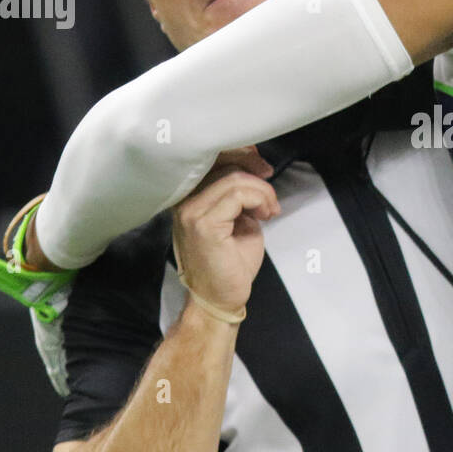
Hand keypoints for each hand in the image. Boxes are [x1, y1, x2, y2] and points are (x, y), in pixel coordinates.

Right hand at [171, 147, 279, 316]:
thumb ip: (238, 191)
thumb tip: (254, 166)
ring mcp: (190, 211)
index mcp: (186, 195)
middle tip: (270, 179)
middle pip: (219, 161)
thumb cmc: (230, 262)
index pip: (209, 157)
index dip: (239, 153)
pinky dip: (259, 199)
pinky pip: (237, 195)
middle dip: (252, 165)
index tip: (262, 166)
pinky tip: (265, 214)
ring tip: (269, 209)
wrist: (221, 299)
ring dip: (261, 190)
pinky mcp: (203, 224)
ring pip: (233, 179)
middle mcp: (182, 200)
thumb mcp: (238, 217)